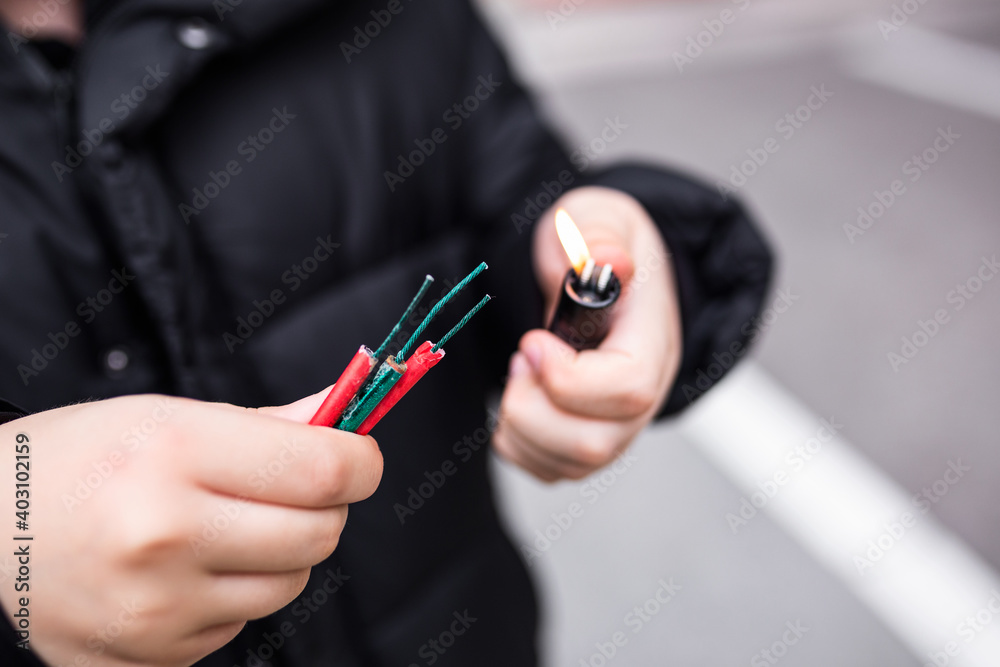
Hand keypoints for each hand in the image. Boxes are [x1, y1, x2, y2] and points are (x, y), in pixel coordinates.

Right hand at [0, 390, 381, 666]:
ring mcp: (155, 608)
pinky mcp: (147, 657)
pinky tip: (182, 571)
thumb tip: (345, 415)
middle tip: (290, 490)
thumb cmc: (84, 457)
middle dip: (324, 508)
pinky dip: (230, 595)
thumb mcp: (170, 416)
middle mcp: (164, 536)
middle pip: (320, 534)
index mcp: (174, 454)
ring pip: (288, 584)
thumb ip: (270, 424)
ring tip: (223, 528)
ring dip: (279, 555)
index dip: (361, 462)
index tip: (359, 457)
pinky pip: (239, 626)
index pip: (322, 470)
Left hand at [493, 186, 681, 480]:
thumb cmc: (597, 247)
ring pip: (572, 464)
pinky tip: (517, 398)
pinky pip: (550, 470)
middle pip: (596, 442)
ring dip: (521, 425)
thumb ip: (599, 235)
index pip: (628, 389)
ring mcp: (618, 424)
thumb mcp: (599, 218)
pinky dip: (517, 444)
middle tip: (519, 359)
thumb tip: (608, 260)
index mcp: (652, 340)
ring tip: (518, 374)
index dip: (570, 379)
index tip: (532, 342)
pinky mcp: (588, 441)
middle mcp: (644, 394)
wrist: (599, 273)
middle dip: (534, 408)